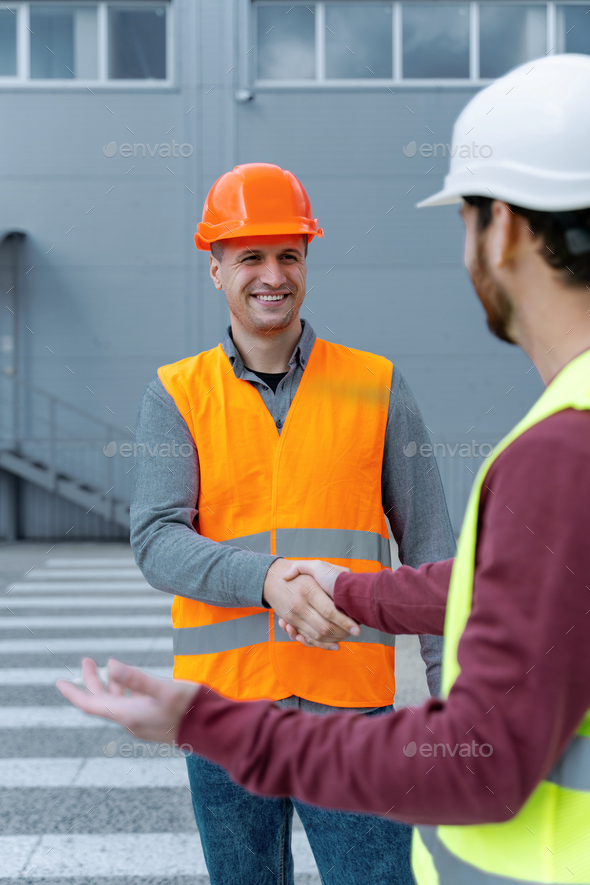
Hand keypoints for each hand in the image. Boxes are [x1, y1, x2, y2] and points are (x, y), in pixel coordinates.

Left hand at [56, 658, 198, 743]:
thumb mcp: (164, 688)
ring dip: (108, 685)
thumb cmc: (191, 708)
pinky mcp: (153, 723)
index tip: (58, 681)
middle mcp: (131, 722)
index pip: (90, 704)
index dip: (73, 692)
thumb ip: (137, 678)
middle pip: (102, 701)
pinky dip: (123, 692)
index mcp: (128, 714)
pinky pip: (129, 706)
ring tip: (108, 666)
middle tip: (87, 659)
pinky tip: (130, 684)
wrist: (213, 731)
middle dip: (91, 680)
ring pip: (116, 703)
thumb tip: (111, 666)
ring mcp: (142, 724)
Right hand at [263, 558, 358, 650]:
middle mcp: (300, 604)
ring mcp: (294, 615)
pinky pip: (307, 638)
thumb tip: (348, 577)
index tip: (357, 627)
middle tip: (355, 633)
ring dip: (332, 640)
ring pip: (316, 635)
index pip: (329, 610)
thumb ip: (332, 569)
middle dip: (341, 633)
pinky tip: (334, 645)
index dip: (344, 621)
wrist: (271, 579)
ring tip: (347, 637)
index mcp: (309, 589)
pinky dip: (320, 644)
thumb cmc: (300, 573)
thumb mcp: (314, 566)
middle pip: (323, 626)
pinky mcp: (291, 622)